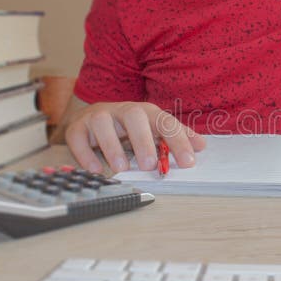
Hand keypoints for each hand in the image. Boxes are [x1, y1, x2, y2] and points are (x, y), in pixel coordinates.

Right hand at [64, 101, 205, 173]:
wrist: (94, 118)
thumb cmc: (130, 128)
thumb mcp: (155, 130)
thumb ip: (177, 137)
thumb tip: (201, 146)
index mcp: (147, 112)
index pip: (165, 123)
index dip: (179, 141)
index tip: (189, 162)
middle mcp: (123, 110)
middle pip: (134, 116)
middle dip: (143, 140)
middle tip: (150, 165)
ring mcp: (99, 116)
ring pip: (102, 122)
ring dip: (112, 146)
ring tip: (122, 168)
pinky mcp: (78, 127)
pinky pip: (78, 136)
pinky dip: (85, 153)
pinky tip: (96, 170)